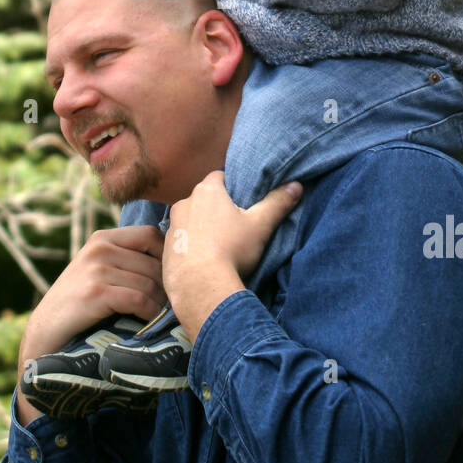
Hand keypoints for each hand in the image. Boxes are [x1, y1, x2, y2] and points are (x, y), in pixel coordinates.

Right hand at [16, 225, 165, 421]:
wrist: (45, 333)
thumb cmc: (78, 305)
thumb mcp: (98, 271)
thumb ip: (126, 260)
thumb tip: (174, 262)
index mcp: (103, 238)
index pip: (151, 235)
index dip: (167, 257)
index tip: (170, 280)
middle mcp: (100, 247)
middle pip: (154, 262)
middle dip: (165, 286)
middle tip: (169, 307)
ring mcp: (96, 269)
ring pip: (149, 282)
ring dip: (159, 303)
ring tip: (159, 317)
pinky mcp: (95, 292)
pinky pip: (139, 299)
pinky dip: (149, 313)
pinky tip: (147, 322)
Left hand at [161, 171, 302, 339]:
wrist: (199, 285)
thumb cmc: (231, 249)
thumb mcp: (260, 225)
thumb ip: (277, 203)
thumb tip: (297, 185)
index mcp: (207, 191)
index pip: (219, 176)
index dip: (231, 185)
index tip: (241, 199)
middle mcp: (184, 202)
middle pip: (203, 198)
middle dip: (216, 206)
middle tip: (233, 223)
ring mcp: (172, 225)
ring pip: (190, 219)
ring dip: (201, 226)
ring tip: (218, 243)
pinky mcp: (165, 248)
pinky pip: (181, 240)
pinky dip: (191, 244)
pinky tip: (203, 259)